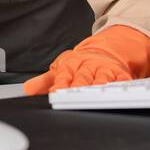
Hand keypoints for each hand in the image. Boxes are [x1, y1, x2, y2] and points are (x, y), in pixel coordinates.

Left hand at [22, 25, 149, 93]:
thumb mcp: (59, 69)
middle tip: (74, 96)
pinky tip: (119, 91)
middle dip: (79, 87)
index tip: (56, 92)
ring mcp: (104, 69)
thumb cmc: (78, 64)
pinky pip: (122, 80)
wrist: (102, 52)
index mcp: (71, 64)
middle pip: (83, 78)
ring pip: (102, 79)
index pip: (64, 76)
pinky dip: (121, 85)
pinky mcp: (120, 74)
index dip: (60, 85)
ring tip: (95, 96)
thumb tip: (27, 90)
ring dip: (99, 87)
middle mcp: (88, 66)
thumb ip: (43, 82)